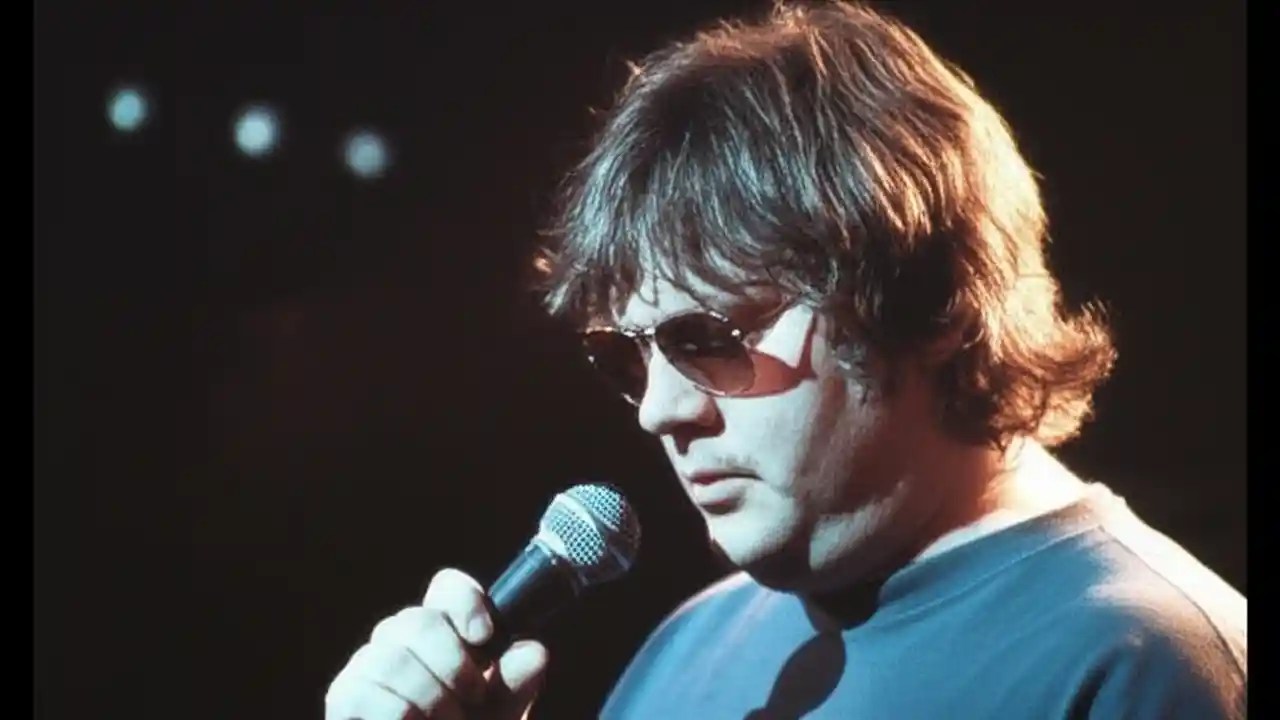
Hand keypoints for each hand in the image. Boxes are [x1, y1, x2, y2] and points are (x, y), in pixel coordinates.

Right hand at [325, 568, 548, 719]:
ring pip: (393, 657)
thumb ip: (512, 689)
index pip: (447, 588)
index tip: (485, 636)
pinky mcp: (345, 696)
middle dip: (453, 664)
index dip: (465, 602)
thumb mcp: (496, 716)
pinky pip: (365, 691)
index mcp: (443, 634)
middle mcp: (401, 640)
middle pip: (420, 620)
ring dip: (429, 698)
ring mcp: (368, 666)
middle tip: (471, 700)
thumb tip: (534, 652)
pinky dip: (398, 714)